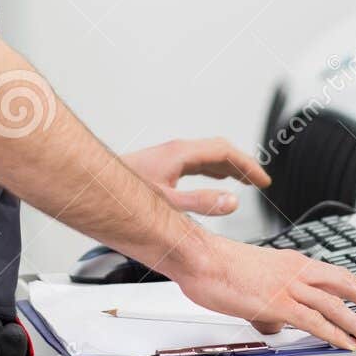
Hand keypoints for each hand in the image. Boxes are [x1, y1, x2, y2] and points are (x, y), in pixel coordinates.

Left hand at [120, 136, 269, 217]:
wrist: (93, 182)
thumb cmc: (122, 192)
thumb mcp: (166, 202)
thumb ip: (200, 204)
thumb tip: (233, 203)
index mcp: (181, 154)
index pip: (225, 152)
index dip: (247, 165)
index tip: (263, 180)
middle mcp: (177, 151)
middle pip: (219, 151)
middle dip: (242, 165)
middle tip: (259, 182)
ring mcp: (169, 156)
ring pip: (207, 156)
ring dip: (229, 167)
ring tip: (244, 181)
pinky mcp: (163, 164)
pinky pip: (197, 162)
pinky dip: (214, 170)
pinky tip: (215, 181)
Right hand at [172, 230, 355, 352]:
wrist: (198, 257)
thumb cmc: (217, 266)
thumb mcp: (253, 283)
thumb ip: (271, 305)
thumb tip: (277, 326)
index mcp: (294, 262)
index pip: (338, 276)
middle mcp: (297, 270)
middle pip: (347, 285)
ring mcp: (288, 286)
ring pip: (336, 306)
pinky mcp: (276, 302)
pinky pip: (313, 320)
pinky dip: (334, 333)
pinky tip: (347, 344)